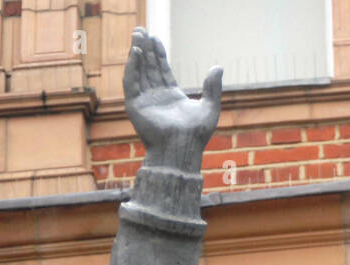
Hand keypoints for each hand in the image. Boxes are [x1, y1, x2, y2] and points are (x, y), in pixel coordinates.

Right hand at [123, 27, 221, 173]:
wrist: (182, 150)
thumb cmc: (197, 135)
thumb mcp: (210, 107)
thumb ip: (213, 87)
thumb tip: (219, 67)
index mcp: (172, 97)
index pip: (162, 70)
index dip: (158, 54)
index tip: (155, 38)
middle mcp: (156, 98)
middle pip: (149, 68)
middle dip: (145, 49)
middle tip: (142, 30)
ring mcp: (144, 101)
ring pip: (138, 71)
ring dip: (137, 53)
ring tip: (137, 35)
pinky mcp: (134, 106)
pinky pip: (131, 82)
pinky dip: (132, 67)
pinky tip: (135, 53)